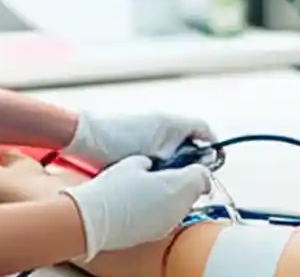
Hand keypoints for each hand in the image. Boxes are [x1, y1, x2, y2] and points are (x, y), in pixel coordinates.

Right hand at [60, 156, 211, 258]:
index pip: (203, 176)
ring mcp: (168, 224)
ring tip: (151, 188)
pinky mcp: (156, 235)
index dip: (195, 167)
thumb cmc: (114, 189)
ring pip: (181, 207)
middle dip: (184, 182)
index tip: (185, 163)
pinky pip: (167, 219)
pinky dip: (161, 210)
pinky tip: (142, 204)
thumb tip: (151, 165)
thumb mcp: (133, 161)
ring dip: (173, 197)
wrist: (95, 219)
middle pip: (193, 192)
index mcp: (179, 185)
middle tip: (166, 173)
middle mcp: (179, 207)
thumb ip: (150, 162)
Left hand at [63, 112, 215, 164]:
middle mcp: (163, 121)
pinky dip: (161, 159)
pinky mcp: (137, 135)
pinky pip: (158, 147)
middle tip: (191, 178)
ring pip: (173, 145)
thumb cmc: (119, 142)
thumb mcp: (155, 154)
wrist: (86, 136)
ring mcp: (149, 127)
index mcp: (172, 122)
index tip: (213, 165)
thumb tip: (195, 170)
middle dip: (192, 158)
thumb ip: (178, 160)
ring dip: (176, 160)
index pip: (203, 130)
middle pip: (190, 138)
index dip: (212, 147)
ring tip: (171, 178)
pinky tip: (153, 174)